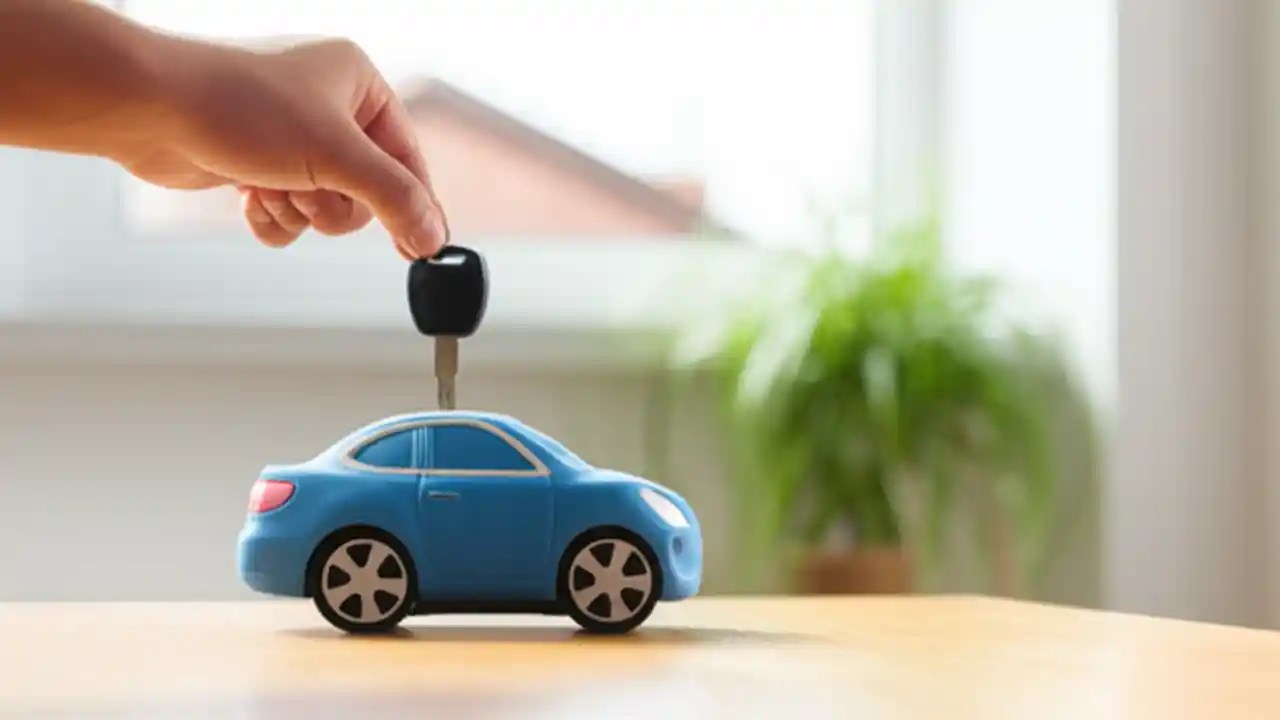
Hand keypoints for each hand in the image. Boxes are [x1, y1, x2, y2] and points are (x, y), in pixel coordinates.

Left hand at [121, 37, 446, 258]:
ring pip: (326, 206)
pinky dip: (272, 216)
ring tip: (269, 184)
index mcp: (357, 82)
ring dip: (298, 209)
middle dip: (334, 202)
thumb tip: (434, 235)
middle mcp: (327, 105)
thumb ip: (395, 198)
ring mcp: (290, 136)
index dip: (416, 203)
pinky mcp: (257, 163)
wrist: (147, 107)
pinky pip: (289, 213)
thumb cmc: (239, 106)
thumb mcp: (336, 154)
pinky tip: (249, 197)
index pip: (406, 155)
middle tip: (308, 191)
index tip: (424, 247)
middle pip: (367, 189)